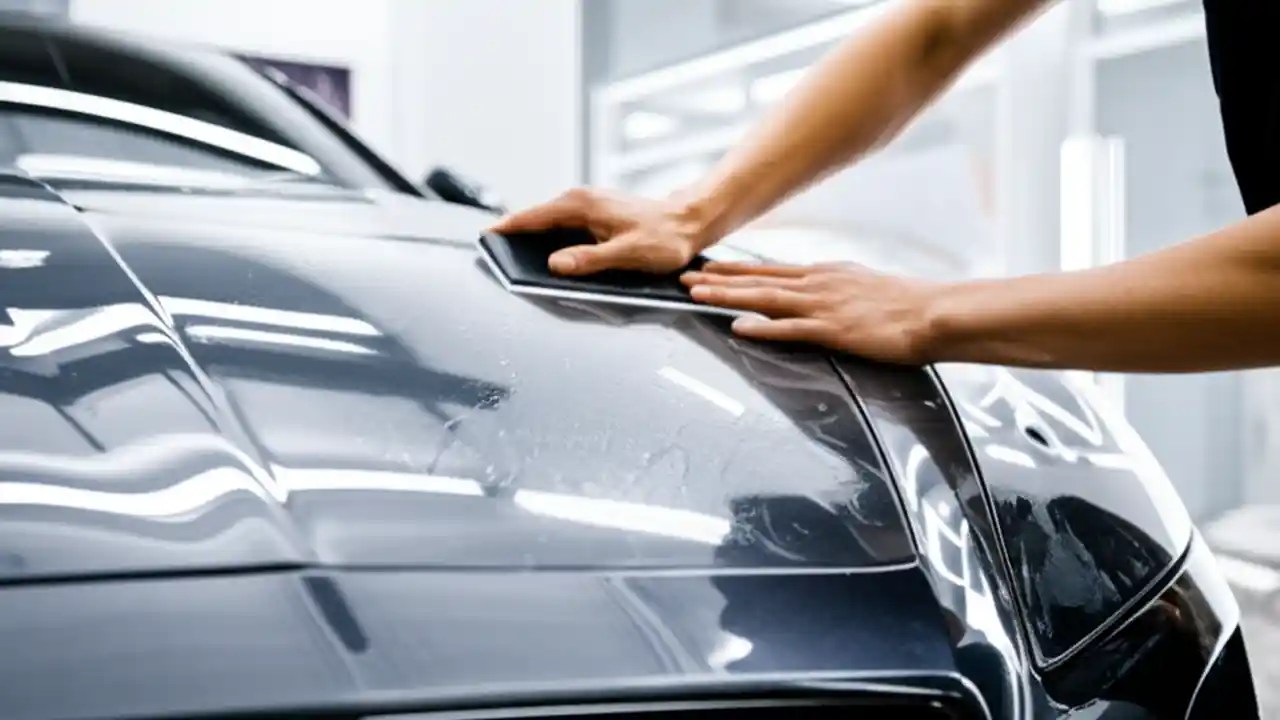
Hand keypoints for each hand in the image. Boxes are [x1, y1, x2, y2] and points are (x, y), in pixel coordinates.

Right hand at [489, 188, 714, 275]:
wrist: (689, 222)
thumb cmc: (663, 239)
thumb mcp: (628, 253)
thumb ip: (590, 259)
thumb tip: (555, 264)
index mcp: (581, 205)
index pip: (532, 216)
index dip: (506, 228)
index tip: (484, 238)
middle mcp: (579, 200)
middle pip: (535, 219)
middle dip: (513, 235)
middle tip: (493, 256)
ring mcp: (586, 206)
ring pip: (547, 223)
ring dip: (530, 239)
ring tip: (511, 258)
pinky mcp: (593, 215)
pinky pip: (561, 227)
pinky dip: (548, 239)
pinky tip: (545, 257)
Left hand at [681, 261, 940, 364]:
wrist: (935, 313)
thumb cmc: (908, 305)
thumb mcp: (865, 286)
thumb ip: (837, 289)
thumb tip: (819, 296)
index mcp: (826, 273)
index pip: (771, 269)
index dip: (736, 269)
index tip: (709, 268)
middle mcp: (819, 284)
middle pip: (759, 281)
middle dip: (719, 280)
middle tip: (685, 279)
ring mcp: (825, 306)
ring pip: (766, 299)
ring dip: (728, 297)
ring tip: (697, 296)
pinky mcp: (835, 330)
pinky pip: (791, 329)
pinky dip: (762, 327)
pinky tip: (738, 327)